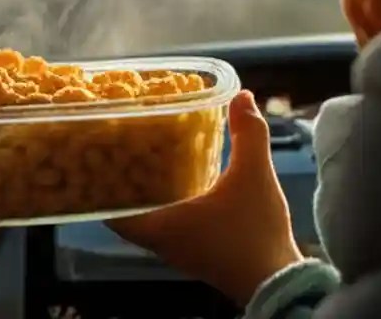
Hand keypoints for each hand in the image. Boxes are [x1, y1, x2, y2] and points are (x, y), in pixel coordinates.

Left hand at [105, 91, 303, 305]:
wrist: (281, 285)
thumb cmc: (256, 233)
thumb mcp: (254, 176)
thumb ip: (248, 134)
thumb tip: (242, 95)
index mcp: (159, 226)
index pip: (108, 210)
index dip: (99, 184)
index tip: (99, 157)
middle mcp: (160, 243)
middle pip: (123, 212)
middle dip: (121, 183)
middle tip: (124, 151)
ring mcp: (176, 252)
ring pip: (146, 221)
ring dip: (145, 195)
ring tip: (148, 161)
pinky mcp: (195, 256)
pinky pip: (167, 229)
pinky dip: (165, 208)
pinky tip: (181, 185)